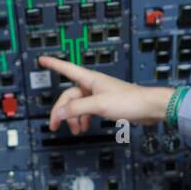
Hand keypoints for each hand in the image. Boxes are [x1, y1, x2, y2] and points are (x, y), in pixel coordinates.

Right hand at [38, 55, 175, 133]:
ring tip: (76, 130)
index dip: (53, 64)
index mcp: (89, 79)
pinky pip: (86, 111)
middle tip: (55, 125)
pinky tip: (84, 127)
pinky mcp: (105, 105)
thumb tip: (59, 113)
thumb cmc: (129, 100)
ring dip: (73, 118)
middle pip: (68, 96)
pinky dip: (83, 120)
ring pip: (77, 106)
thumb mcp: (98, 105)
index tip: (42, 59)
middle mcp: (92, 86)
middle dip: (61, 111)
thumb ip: (76, 109)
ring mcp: (98, 95)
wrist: (148, 108)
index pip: (66, 68)